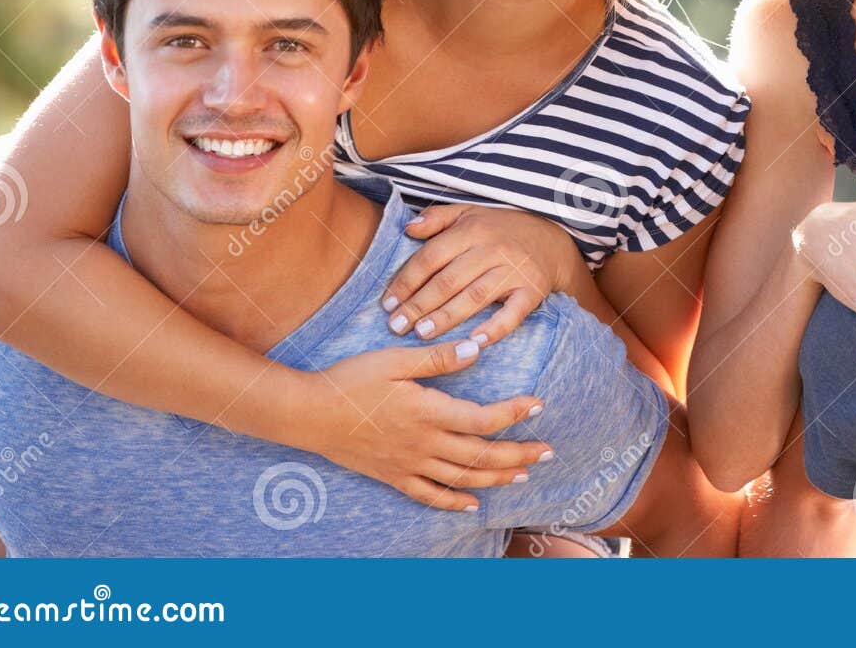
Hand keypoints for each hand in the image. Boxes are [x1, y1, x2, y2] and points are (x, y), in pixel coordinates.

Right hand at [306, 340, 553, 511]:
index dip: (514, 413)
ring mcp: (408, 464)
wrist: (307, 413)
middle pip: (481, 455)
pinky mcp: (392, 476)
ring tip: (524, 473)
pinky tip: (473, 505)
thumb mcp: (394, 359)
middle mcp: (423, 444)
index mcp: (428, 412)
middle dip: (519, 454)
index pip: (483, 418)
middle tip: (549, 450)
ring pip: (462, 478)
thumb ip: (437, 358)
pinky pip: (428, 496)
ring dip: (497, 478)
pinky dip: (453, 503)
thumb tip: (477, 351)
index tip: (538, 405)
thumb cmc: (350, 380)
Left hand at [383, 203, 581, 344]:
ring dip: (446, 317)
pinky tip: (473, 342)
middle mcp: (492, 249)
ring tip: (422, 334)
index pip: (431, 257)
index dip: (406, 281)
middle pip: (448, 280)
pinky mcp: (532, 290)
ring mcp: (513, 270)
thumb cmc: (501, 229)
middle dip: (419, 305)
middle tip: (396, 326)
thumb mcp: (469, 214)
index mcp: (471, 229)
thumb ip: (437, 218)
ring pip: (474, 297)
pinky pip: (513, 313)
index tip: (387, 303)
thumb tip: (407, 229)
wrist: (552, 239)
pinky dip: (494, 328)